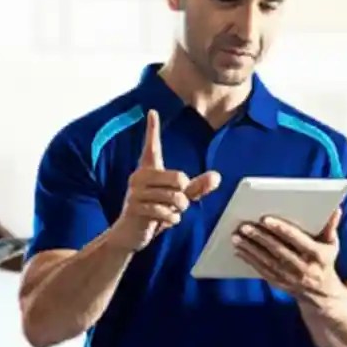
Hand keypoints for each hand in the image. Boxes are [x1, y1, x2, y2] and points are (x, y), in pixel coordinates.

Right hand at [108, 109, 220, 251]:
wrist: (129, 235)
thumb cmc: (154, 212)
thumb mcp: (177, 199)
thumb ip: (197, 188)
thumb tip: (217, 177)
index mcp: (149, 170)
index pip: (151, 146)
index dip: (152, 129)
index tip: (152, 111)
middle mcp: (140, 177)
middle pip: (179, 178)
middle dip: (185, 195)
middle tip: (176, 204)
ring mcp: (136, 192)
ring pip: (175, 197)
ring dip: (179, 210)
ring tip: (168, 213)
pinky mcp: (135, 208)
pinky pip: (166, 212)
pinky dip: (172, 219)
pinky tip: (164, 221)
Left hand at [232, 210, 342, 300]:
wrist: (322, 295)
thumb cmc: (325, 262)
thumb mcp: (332, 245)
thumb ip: (331, 226)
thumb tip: (335, 209)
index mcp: (318, 255)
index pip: (297, 239)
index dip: (281, 229)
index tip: (266, 219)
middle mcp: (303, 268)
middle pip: (278, 250)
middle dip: (260, 237)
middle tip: (244, 226)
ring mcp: (290, 278)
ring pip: (267, 261)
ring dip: (250, 249)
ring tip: (237, 237)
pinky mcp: (279, 283)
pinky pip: (262, 271)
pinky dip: (249, 260)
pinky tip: (239, 250)